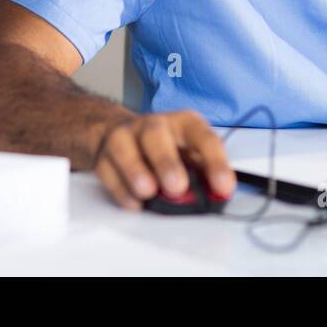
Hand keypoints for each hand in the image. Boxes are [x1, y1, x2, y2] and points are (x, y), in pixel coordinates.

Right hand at [94, 110, 236, 210]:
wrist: (120, 134)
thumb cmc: (167, 148)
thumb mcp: (192, 155)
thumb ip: (204, 173)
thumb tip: (216, 195)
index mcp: (183, 124)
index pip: (202, 137)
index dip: (215, 162)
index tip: (223, 187)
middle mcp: (153, 125)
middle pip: (156, 135)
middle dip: (166, 161)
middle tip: (177, 187)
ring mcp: (124, 137)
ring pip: (124, 147)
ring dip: (136, 171)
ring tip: (148, 192)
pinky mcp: (103, 155)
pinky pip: (107, 170)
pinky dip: (120, 189)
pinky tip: (134, 202)